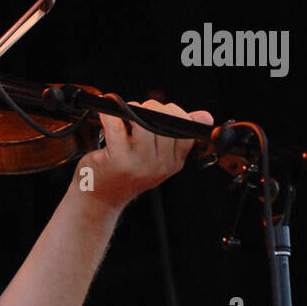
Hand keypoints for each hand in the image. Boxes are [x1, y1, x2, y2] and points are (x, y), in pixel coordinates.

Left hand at [75, 99, 213, 211]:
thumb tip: (205, 116)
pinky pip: (115, 126)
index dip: (174, 114)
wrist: (101, 198)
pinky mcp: (116, 160)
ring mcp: (138, 164)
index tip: (160, 111)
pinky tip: (106, 114)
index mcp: (173, 163)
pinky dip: (110, 115)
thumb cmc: (127, 173)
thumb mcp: (157, 158)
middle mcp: (159, 166)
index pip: (185, 132)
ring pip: (143, 123)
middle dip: (153, 107)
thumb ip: (179, 135)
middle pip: (164, 123)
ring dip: (133, 110)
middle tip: (140, 108)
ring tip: (125, 112)